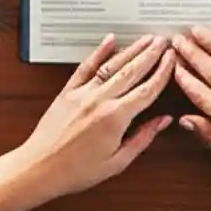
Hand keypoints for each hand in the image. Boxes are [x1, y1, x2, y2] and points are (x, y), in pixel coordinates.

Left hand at [12, 34, 174, 201]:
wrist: (39, 168)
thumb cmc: (76, 171)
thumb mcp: (117, 162)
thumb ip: (143, 138)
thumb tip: (162, 122)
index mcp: (115, 118)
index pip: (147, 89)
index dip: (163, 72)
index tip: (172, 61)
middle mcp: (100, 100)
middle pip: (133, 70)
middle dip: (151, 53)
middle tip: (164, 42)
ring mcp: (83, 93)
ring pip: (113, 64)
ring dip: (131, 49)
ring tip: (146, 39)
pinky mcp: (68, 91)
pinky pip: (86, 66)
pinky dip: (99, 52)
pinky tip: (110, 40)